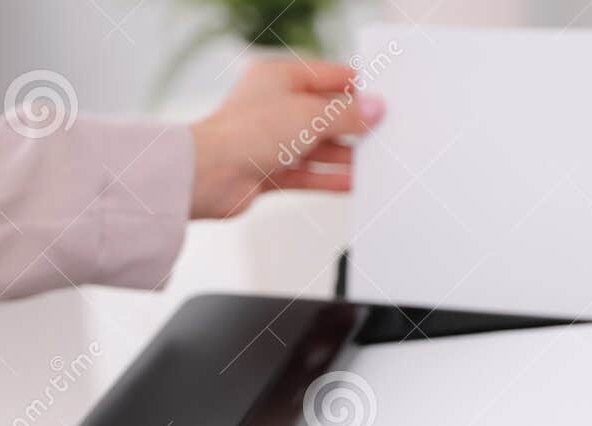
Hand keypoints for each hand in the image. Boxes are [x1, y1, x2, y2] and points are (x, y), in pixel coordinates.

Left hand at [189, 58, 385, 219]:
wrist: (209, 175)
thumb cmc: (245, 134)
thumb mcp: (308, 116)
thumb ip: (345, 115)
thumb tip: (373, 109)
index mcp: (279, 77)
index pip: (328, 77)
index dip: (356, 89)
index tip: (381, 100)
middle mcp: (274, 106)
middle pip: (323, 114)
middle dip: (352, 127)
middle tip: (382, 134)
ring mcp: (270, 140)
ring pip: (316, 147)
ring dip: (343, 156)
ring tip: (372, 164)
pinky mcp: (268, 170)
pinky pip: (306, 173)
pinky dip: (328, 178)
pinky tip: (352, 183)